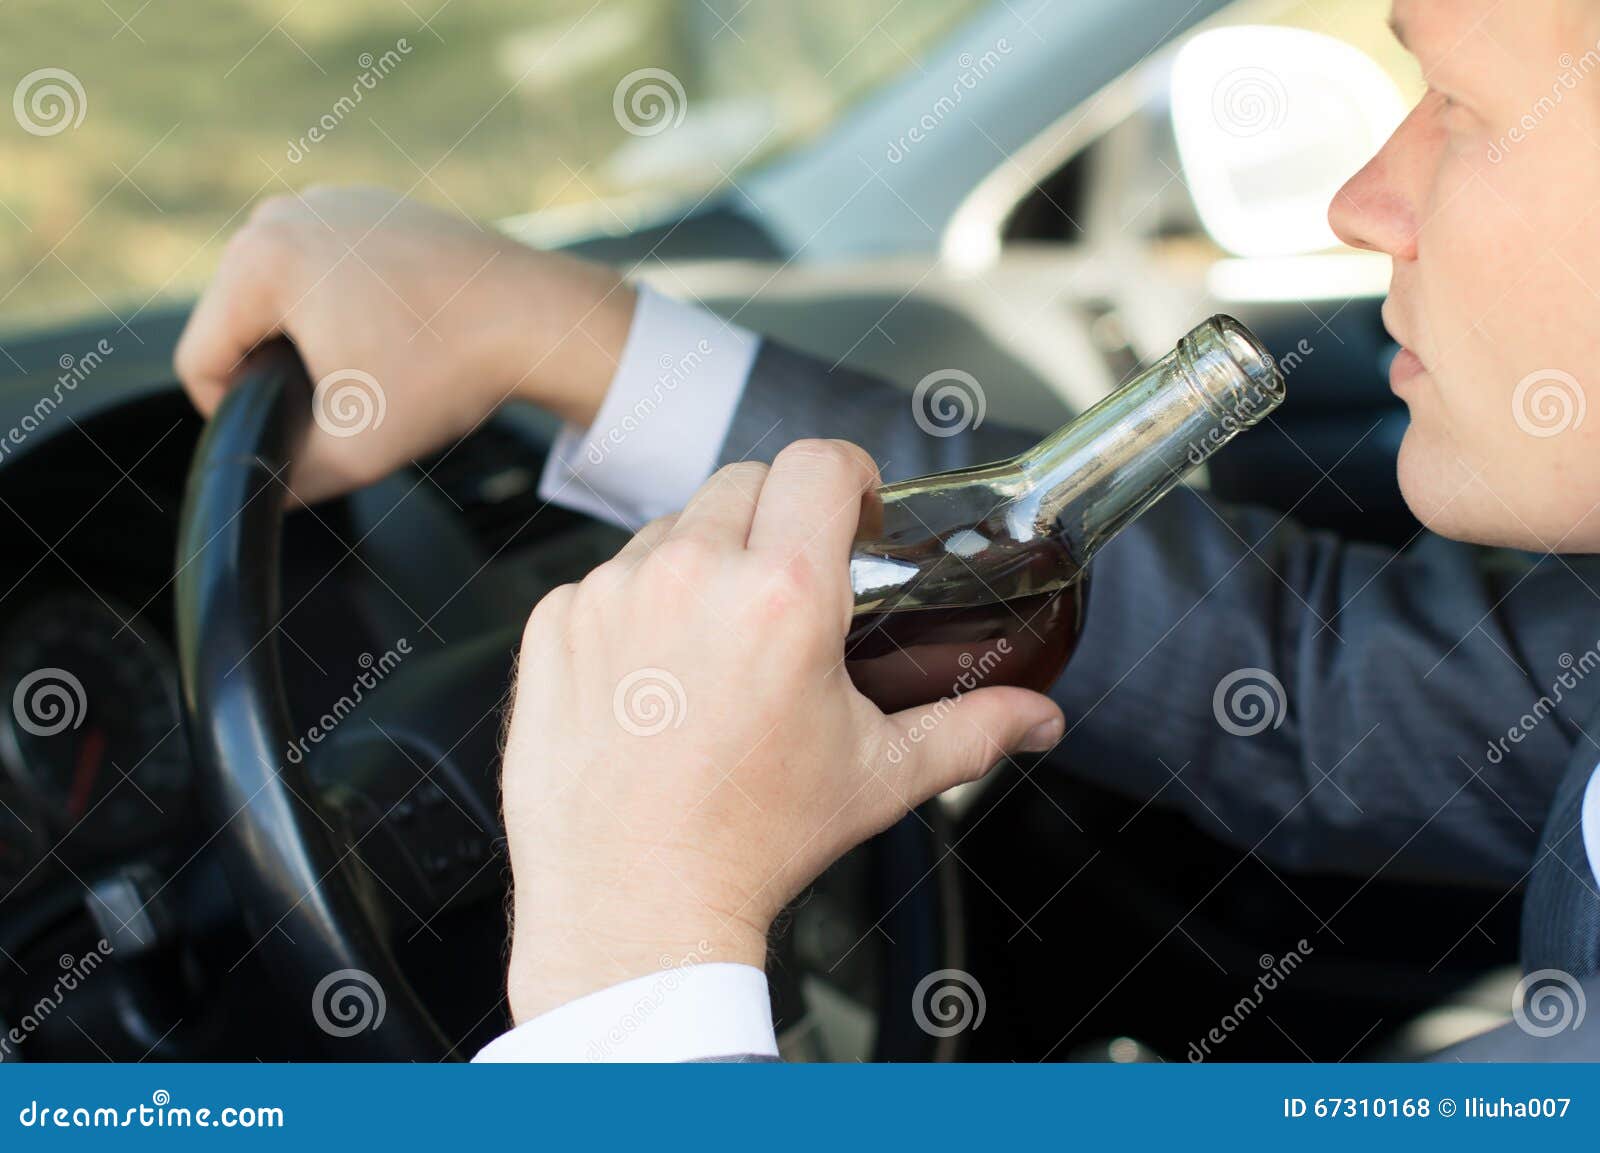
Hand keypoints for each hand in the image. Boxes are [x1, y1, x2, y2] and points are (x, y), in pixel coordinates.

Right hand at [175, 186, 634, 502]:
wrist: (540, 319)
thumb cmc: (451, 372)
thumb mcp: (353, 450)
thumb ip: (283, 480)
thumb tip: (251, 493)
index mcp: (259, 259)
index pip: (201, 360)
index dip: (234, 416)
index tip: (294, 435)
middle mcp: (282, 213)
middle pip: (234, 324)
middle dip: (275, 374)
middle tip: (349, 402)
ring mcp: (327, 200)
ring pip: (277, 299)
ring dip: (307, 343)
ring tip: (374, 370)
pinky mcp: (367, 205)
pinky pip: (323, 272)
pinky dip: (343, 309)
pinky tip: (394, 337)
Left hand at [499, 439, 1064, 1021]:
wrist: (632, 906)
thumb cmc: (751, 844)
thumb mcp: (876, 777)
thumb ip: (971, 731)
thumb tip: (1036, 718)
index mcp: (782, 598)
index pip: (820, 464)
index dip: (849, 474)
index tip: (852, 507)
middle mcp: (691, 577)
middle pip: (745, 482)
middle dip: (778, 519)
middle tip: (790, 589)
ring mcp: (612, 595)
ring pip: (672, 530)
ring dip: (702, 565)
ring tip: (716, 649)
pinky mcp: (554, 623)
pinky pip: (606, 579)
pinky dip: (634, 609)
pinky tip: (653, 679)